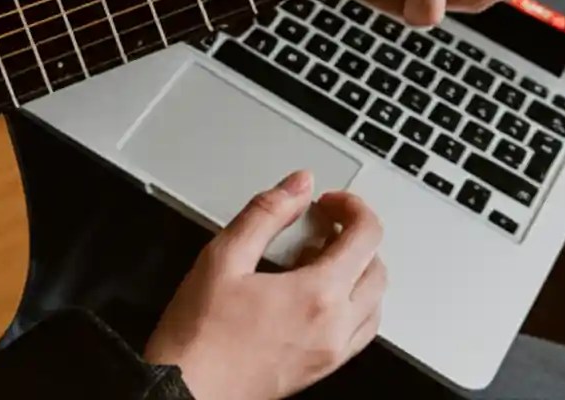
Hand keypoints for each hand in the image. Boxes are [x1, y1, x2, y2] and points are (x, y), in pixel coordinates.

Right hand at [144, 172, 385, 399]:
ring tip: (320, 258)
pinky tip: (317, 294)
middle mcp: (334, 327)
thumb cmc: (200, 334)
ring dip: (359, 272)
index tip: (329, 202)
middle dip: (357, 237)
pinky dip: (353, 304)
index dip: (353, 207)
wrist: (187, 390)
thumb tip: (297, 186)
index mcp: (317, 295)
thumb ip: (266, 213)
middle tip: (323, 223)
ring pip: (375, 303)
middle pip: (377, 268)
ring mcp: (331, 352)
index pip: (366, 237)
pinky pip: (360, 331)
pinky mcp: (321, 369)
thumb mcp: (224, 257)